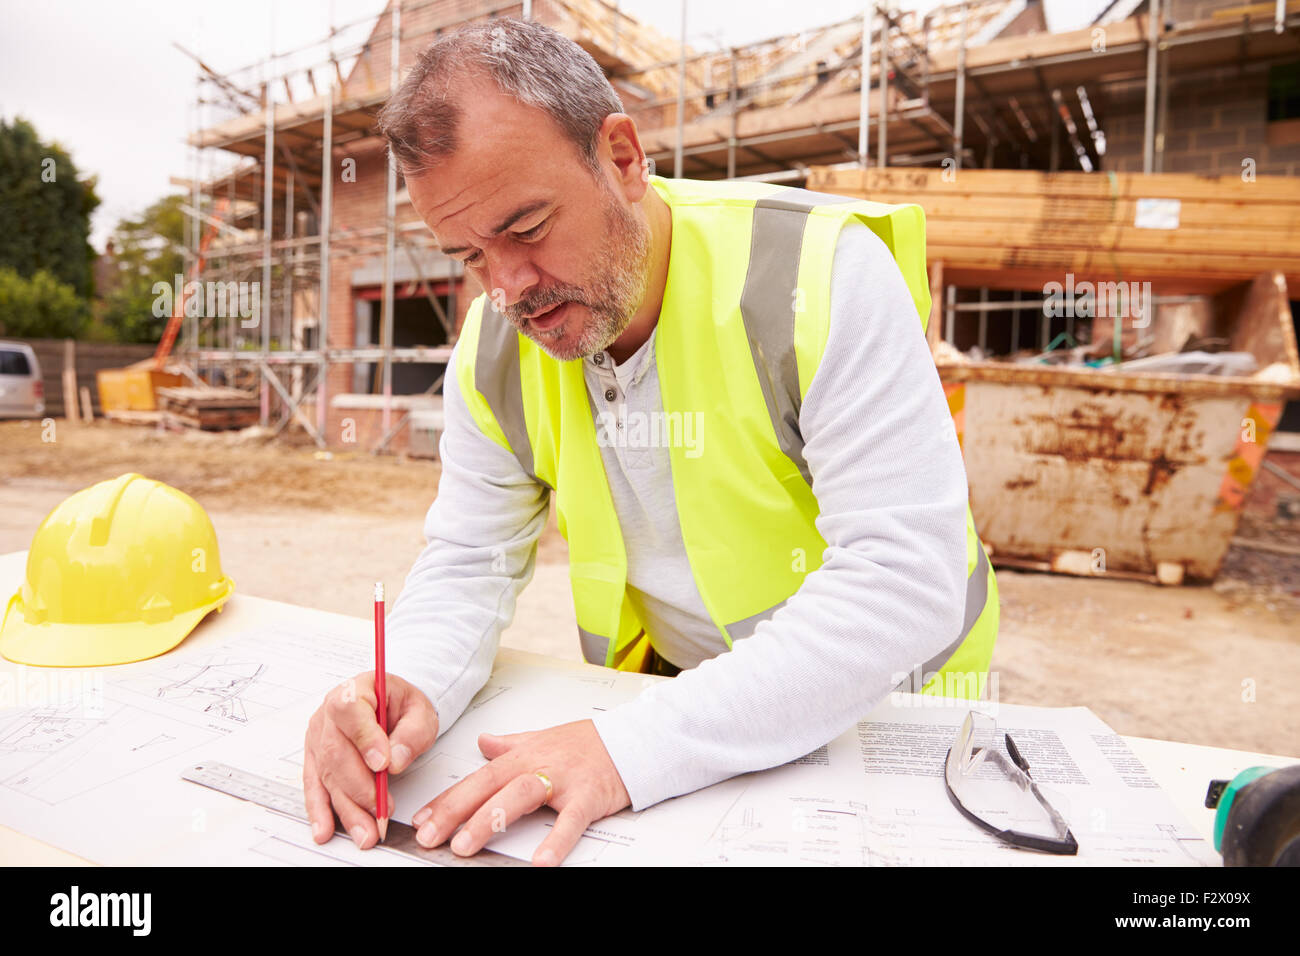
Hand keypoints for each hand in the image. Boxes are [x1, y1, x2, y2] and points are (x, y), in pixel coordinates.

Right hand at [303, 671, 438, 848]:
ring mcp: (318, 737)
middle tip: (382, 808)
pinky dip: (321, 810)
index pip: (350, 710)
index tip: (382, 763)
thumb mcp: (420, 712)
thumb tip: (395, 759)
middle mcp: (329, 714)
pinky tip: (326, 828)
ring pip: (327, 775)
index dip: (364, 738)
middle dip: (360, 787)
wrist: (391, 706)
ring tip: (366, 830)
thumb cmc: (402, 706)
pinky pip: (314, 786)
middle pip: (336, 751)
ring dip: (346, 806)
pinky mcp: (315, 758)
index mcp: (355, 690)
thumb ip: (411, 733)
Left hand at [410, 719, 629, 866]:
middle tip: (430, 836)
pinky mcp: (589, 796)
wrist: (633, 739)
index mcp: (524, 754)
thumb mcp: (543, 738)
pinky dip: (556, 840)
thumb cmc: (588, 743)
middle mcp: (538, 764)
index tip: (422, 819)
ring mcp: (563, 779)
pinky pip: (570, 820)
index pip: (478, 776)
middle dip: (455, 811)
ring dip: (489, 820)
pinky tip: (541, 861)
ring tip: (465, 845)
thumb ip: (510, 743)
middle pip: (489, 785)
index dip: (448, 798)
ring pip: (519, 796)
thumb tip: (483, 742)